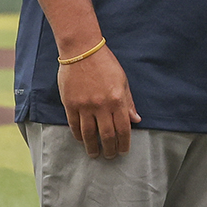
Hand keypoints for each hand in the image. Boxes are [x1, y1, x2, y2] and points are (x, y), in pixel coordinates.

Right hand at [57, 43, 139, 158]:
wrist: (81, 50)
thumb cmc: (105, 64)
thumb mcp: (122, 81)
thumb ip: (129, 102)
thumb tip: (136, 120)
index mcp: (118, 100)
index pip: (123, 128)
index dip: (124, 143)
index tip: (123, 151)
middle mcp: (102, 105)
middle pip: (107, 134)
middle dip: (109, 149)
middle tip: (109, 156)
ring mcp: (84, 105)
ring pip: (89, 133)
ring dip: (92, 146)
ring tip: (94, 154)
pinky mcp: (70, 103)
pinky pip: (74, 124)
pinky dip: (78, 135)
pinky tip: (81, 140)